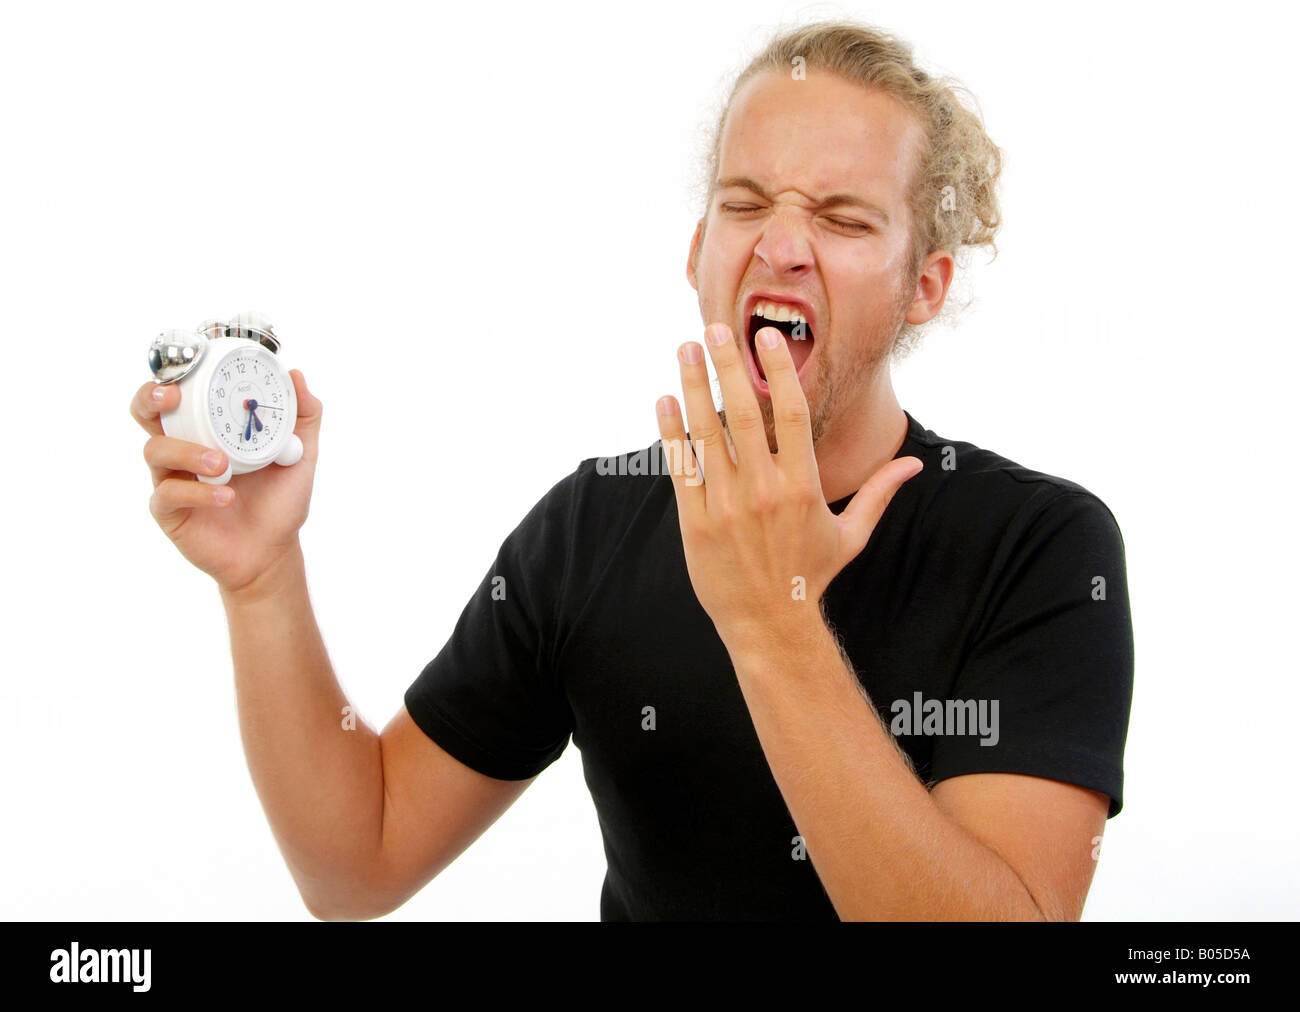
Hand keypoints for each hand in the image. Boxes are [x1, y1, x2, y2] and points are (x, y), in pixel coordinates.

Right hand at [132, 369, 322, 595]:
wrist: (273, 552)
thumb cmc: (279, 501)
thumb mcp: (301, 455)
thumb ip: (303, 416)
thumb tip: (295, 375)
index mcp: (208, 429)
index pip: (181, 393)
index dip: (177, 374)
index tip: (192, 361)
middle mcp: (183, 448)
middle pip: (146, 412)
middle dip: (151, 397)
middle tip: (173, 397)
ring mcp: (172, 479)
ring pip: (156, 450)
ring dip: (188, 451)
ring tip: (222, 463)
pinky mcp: (169, 511)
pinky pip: (169, 493)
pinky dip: (198, 491)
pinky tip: (226, 496)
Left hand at [655, 323, 921, 651]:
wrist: (769, 623)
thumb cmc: (811, 575)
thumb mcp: (850, 535)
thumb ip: (880, 493)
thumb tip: (916, 465)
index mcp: (803, 486)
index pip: (793, 414)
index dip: (779, 371)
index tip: (766, 338)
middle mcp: (764, 490)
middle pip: (744, 412)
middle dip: (727, 365)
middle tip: (713, 328)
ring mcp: (726, 505)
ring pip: (707, 433)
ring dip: (693, 386)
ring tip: (684, 349)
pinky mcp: (695, 521)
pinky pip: (681, 467)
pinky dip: (671, 432)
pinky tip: (663, 400)